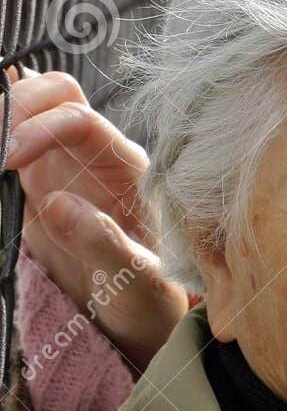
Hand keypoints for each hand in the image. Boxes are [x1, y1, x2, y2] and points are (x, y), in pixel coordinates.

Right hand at [3, 66, 188, 373]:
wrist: (139, 316)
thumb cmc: (147, 297)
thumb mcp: (135, 282)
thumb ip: (104, 243)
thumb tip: (57, 202)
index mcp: (126, 168)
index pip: (80, 119)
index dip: (39, 126)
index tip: (7, 157)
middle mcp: (96, 155)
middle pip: (56, 95)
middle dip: (15, 106)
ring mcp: (64, 165)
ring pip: (31, 110)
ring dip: (3, 115)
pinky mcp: (37, 182)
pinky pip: (14, 143)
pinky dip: (0, 134)